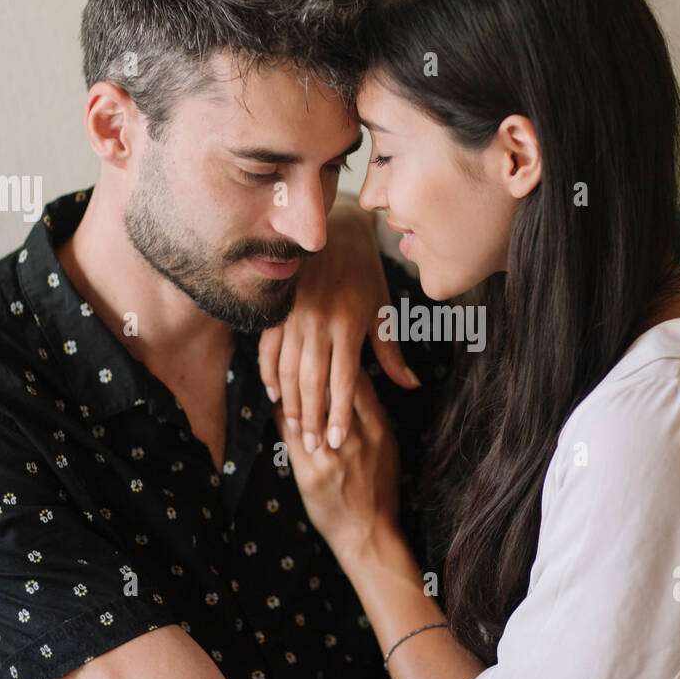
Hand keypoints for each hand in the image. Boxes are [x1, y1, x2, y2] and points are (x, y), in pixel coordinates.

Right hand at [259, 198, 419, 452]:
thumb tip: (411, 385)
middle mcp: (319, 323)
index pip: (344, 381)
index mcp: (348, 325)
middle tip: (314, 448)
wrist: (335, 230)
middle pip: (312, 382)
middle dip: (313, 418)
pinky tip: (274, 396)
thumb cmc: (364, 272)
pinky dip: (269, 374)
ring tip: (296, 430)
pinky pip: (268, 349)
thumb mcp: (382, 309)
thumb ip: (391, 351)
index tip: (339, 442)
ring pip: (287, 370)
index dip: (340, 414)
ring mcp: (294, 317)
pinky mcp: (277, 311)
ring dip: (291, 403)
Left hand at [273, 368, 400, 562]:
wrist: (367, 534)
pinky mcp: (308, 472)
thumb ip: (374, 420)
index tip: (329, 355)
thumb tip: (360, 389)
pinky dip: (281, 415)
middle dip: (313, 371)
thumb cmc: (379, 491)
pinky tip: (276, 405)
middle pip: (328, 391)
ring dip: (292, 390)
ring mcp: (329, 456)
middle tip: (301, 356)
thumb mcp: (388, 450)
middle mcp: (354, 439)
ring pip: (305, 409)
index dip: (340, 364)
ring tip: (284, 375)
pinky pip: (288, 434)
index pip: (357, 382)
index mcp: (378, 430)